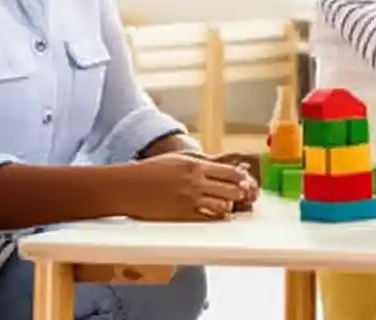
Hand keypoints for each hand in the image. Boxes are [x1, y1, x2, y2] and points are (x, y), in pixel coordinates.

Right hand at [122, 153, 252, 220]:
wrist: (128, 187)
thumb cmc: (150, 171)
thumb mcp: (178, 159)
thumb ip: (200, 162)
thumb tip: (219, 164)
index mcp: (195, 165)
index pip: (230, 172)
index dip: (242, 178)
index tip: (247, 181)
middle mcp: (196, 182)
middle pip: (231, 189)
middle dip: (241, 193)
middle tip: (245, 196)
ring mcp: (190, 199)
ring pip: (223, 205)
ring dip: (229, 206)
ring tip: (230, 205)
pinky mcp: (183, 215)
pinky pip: (208, 217)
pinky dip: (216, 216)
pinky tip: (217, 214)